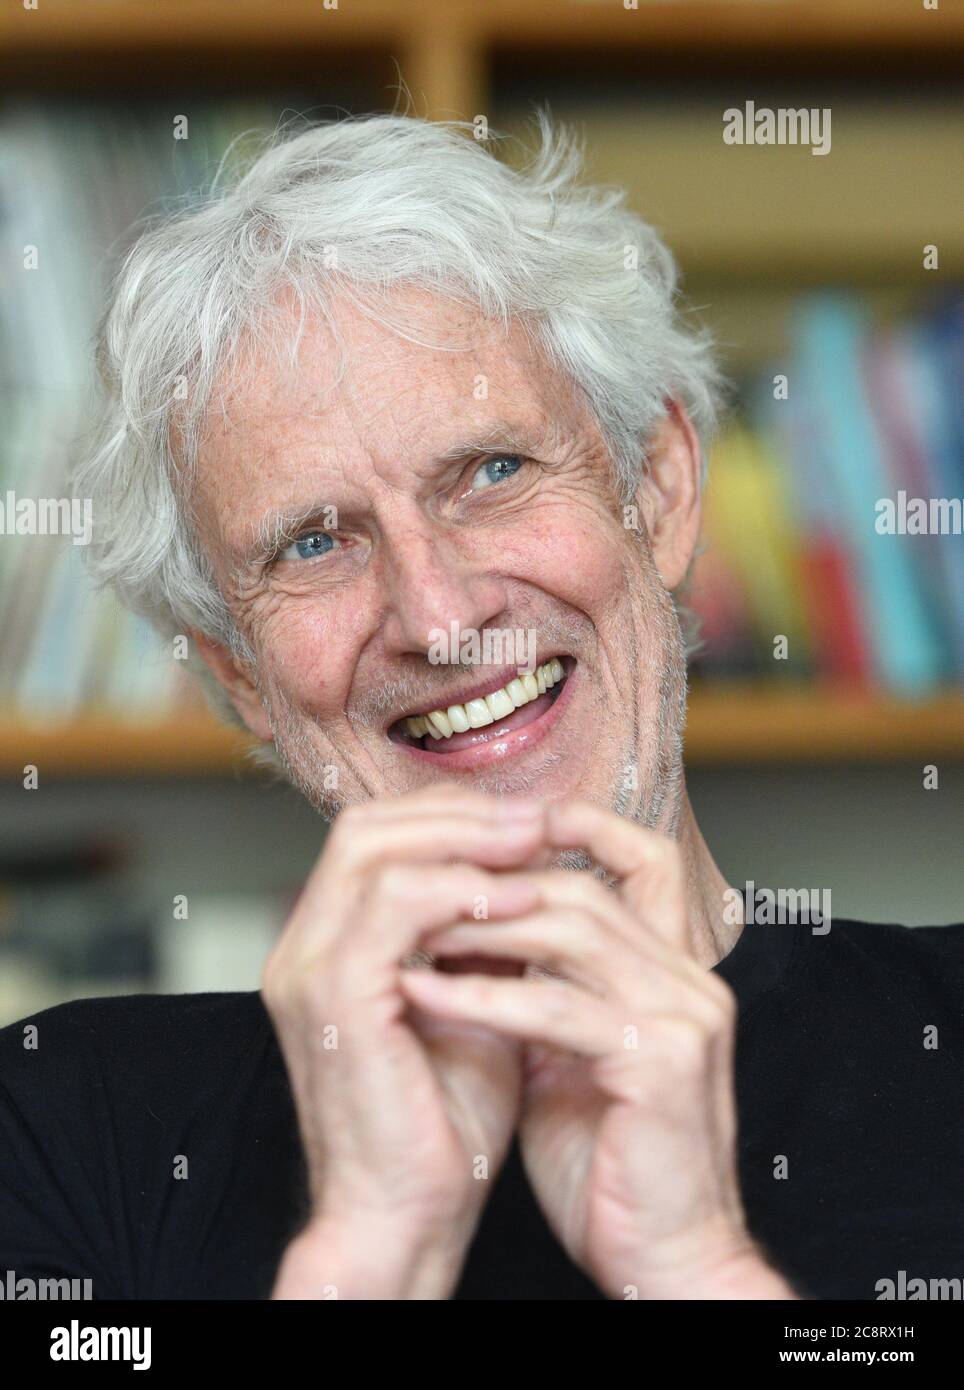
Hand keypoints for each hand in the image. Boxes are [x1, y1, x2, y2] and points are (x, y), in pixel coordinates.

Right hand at [264, 785, 544, 1297]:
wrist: (406, 1216)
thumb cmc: (444, 1124)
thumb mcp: (474, 1004)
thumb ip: (484, 938)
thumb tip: (533, 873)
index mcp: (329, 946)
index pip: (377, 838)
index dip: (454, 817)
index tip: (531, 822)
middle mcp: (303, 947)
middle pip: (366, 825)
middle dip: (460, 812)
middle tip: (538, 819)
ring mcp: (308, 967)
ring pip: (373, 847)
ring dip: (465, 838)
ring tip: (536, 847)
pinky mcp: (333, 995)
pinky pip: (392, 904)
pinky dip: (460, 889)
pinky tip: (517, 898)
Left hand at [405, 800, 795, 1298]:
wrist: (665, 1261)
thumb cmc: (608, 1164)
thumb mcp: (567, 1055)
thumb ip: (541, 987)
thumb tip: (472, 933)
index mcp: (675, 972)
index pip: (647, 860)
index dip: (577, 828)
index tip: (484, 831)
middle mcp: (690, 980)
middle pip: (584, 888)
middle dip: (490, 882)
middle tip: (412, 889)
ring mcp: (684, 1016)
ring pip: (570, 930)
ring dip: (476, 928)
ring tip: (405, 931)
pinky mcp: (663, 1063)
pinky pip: (555, 1008)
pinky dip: (479, 999)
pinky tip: (422, 994)